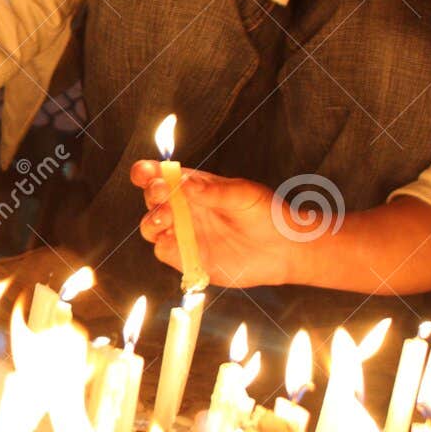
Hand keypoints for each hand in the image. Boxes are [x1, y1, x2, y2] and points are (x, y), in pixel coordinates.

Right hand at [130, 160, 322, 287]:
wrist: (285, 249)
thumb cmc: (266, 213)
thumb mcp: (243, 194)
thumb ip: (212, 190)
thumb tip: (182, 181)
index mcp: (192, 186)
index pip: (160, 175)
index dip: (146, 173)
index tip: (145, 173)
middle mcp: (183, 208)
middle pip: (151, 199)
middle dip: (151, 194)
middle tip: (163, 192)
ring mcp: (184, 233)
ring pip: (150, 226)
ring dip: (152, 221)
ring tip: (166, 218)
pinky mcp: (188, 258)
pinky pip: (165, 252)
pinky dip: (164, 246)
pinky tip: (174, 241)